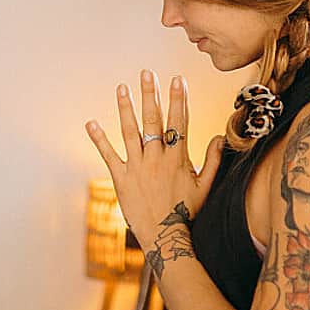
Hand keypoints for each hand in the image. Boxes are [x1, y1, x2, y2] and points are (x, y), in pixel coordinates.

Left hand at [85, 69, 224, 250]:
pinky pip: (108, 155)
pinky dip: (99, 139)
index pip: (178, 122)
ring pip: (130, 132)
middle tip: (146, 73)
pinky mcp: (121, 178)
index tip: (177, 79)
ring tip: (121, 88)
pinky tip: (90, 123)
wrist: (165, 236)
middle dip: (150, 95)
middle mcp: (157, 158)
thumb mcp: (205, 186)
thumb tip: (219, 137)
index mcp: (178, 158)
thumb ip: (213, 160)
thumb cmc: (186, 212)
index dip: (178, 99)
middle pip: (153, 120)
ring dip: (125, 108)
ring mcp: (138, 167)